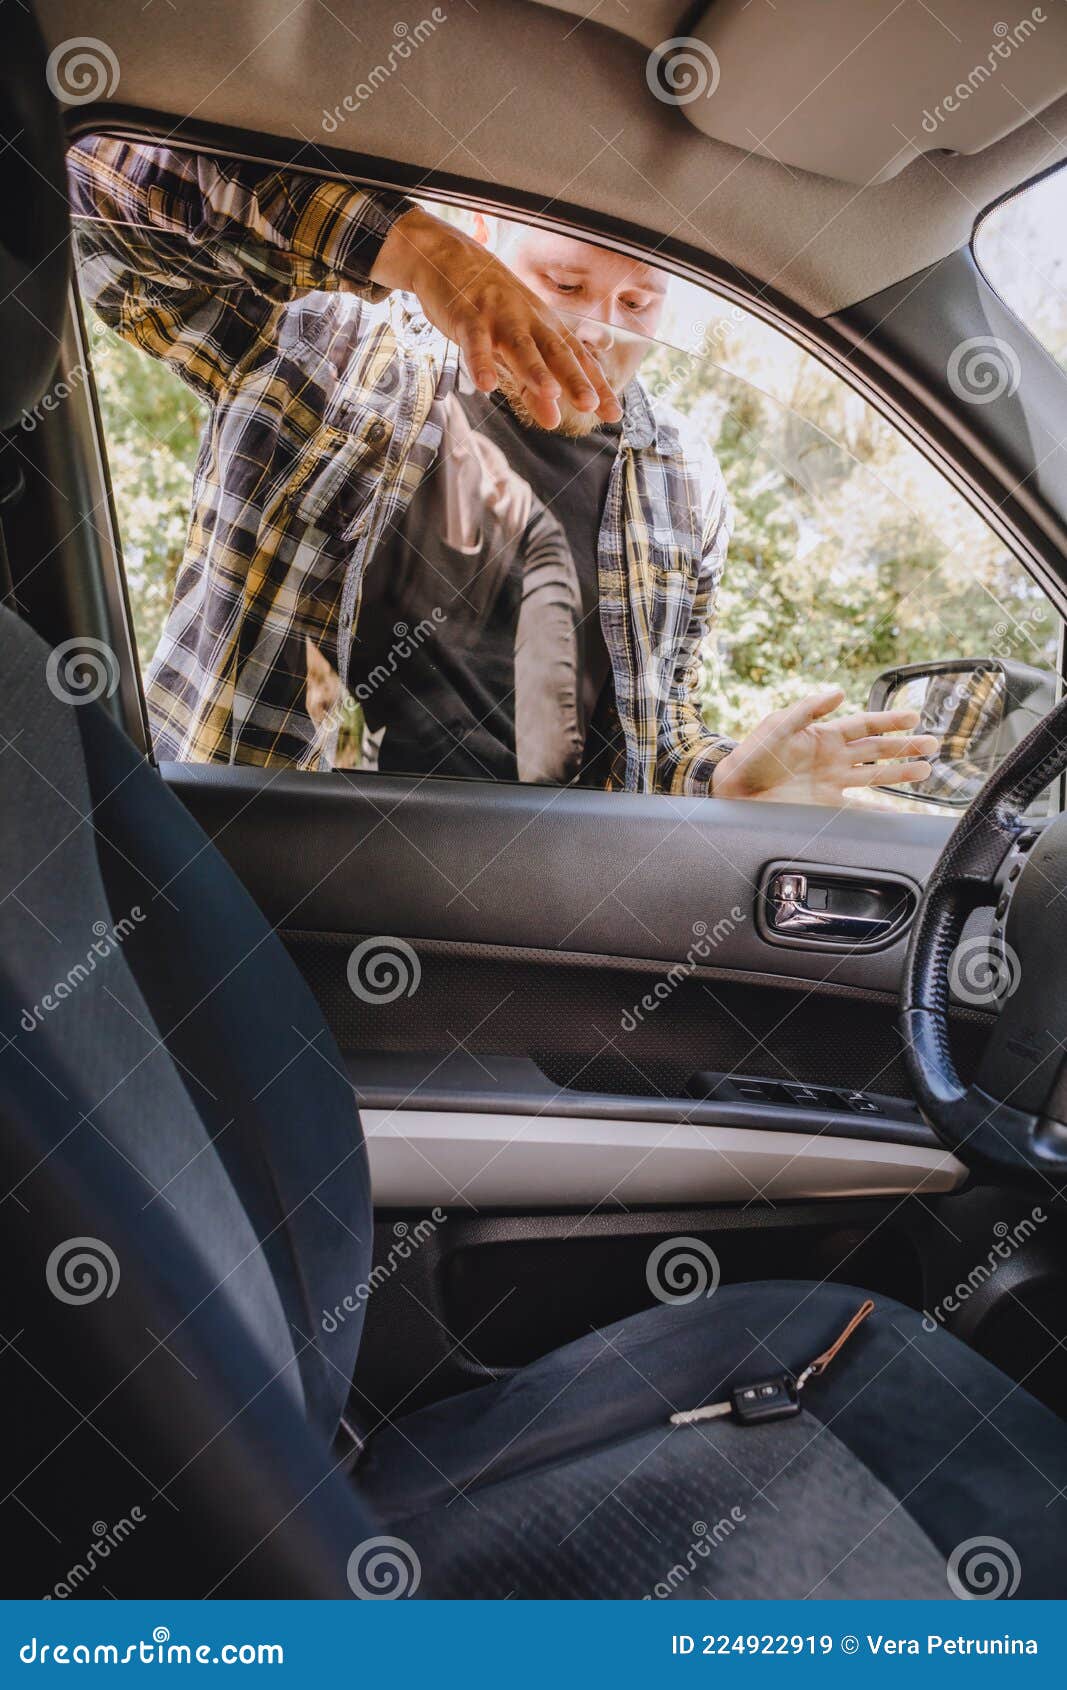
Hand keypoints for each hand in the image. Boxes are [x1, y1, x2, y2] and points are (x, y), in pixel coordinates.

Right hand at [371, 205, 621, 430]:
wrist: (448, 256)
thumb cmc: (487, 306)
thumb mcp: (513, 348)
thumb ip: (532, 385)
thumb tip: (554, 421)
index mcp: (543, 326)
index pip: (576, 359)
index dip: (595, 385)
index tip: (614, 415)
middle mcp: (527, 321)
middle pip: (555, 351)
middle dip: (574, 378)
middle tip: (590, 406)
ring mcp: (498, 317)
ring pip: (520, 345)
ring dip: (535, 370)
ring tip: (550, 395)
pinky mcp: (467, 317)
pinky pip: (474, 342)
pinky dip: (480, 362)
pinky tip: (486, 385)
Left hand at [711, 689, 938, 804]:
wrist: (736, 791)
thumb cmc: (753, 754)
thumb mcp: (778, 725)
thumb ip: (808, 709)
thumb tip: (840, 692)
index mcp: (824, 735)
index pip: (865, 724)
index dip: (889, 721)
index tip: (914, 717)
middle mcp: (833, 758)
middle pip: (877, 750)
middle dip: (905, 747)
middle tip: (932, 744)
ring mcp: (832, 783)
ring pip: (874, 776)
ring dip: (900, 773)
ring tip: (925, 770)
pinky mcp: (826, 806)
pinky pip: (859, 808)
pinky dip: (879, 812)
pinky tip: (898, 812)